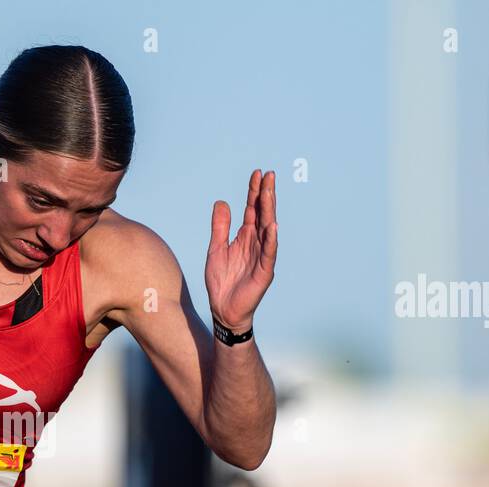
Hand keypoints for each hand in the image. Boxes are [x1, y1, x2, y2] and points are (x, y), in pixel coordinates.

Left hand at [205, 169, 276, 331]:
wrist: (223, 310)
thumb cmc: (222, 281)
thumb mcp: (216, 249)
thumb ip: (220, 227)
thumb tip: (222, 202)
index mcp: (245, 237)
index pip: (252, 209)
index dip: (254, 192)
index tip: (257, 173)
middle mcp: (256, 243)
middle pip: (263, 214)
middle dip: (265, 194)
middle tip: (268, 175)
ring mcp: (262, 256)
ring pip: (268, 229)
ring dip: (269, 211)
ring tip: (269, 192)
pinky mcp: (264, 272)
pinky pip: (269, 253)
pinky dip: (271, 240)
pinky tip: (273, 226)